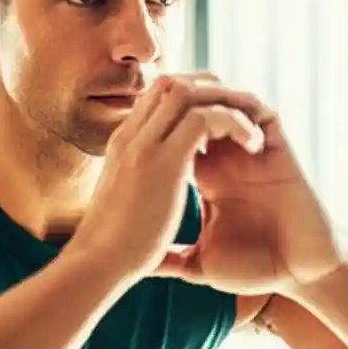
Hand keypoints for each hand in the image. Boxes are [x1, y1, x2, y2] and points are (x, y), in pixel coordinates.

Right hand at [64, 76, 260, 282]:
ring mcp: (143, 145)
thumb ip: (136, 188)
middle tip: (240, 118)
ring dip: (226, 103)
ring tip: (250, 131)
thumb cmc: (110, 247)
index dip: (191, 99)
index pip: (157, 97)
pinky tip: (251, 146)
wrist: (95, 265)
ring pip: (189, 91)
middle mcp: (130, 136)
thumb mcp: (122, 204)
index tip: (218, 124)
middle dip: (211, 91)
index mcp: (122, 144)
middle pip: (172, 83)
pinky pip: (206, 119)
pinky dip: (234, 123)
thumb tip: (146, 200)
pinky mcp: (162, 162)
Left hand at [149, 74, 346, 295]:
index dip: (154, 126)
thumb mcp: (200, 264)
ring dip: (207, 100)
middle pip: (197, 109)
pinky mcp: (279, 150)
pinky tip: (223, 118)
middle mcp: (229, 158)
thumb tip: (136, 268)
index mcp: (208, 176)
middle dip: (175, 103)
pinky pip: (262, 112)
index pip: (175, 136)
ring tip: (185, 107)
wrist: (302, 272)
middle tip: (153, 108)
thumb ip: (170, 260)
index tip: (129, 131)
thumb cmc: (255, 269)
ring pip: (227, 102)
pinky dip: (243, 107)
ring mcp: (254, 151)